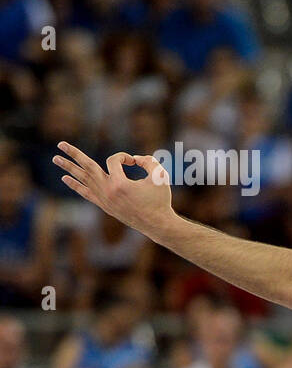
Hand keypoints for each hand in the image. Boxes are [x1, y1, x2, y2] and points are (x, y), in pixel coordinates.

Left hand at [53, 142, 174, 234]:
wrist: (157, 224)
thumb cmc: (160, 200)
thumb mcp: (160, 176)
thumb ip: (149, 161)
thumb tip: (136, 159)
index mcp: (120, 184)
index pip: (113, 161)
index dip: (124, 157)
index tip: (135, 162)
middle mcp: (107, 191)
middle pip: (87, 167)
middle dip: (73, 154)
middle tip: (60, 144)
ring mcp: (104, 199)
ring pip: (83, 180)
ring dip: (69, 168)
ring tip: (56, 159)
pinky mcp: (104, 205)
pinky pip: (85, 193)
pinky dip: (75, 185)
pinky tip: (66, 178)